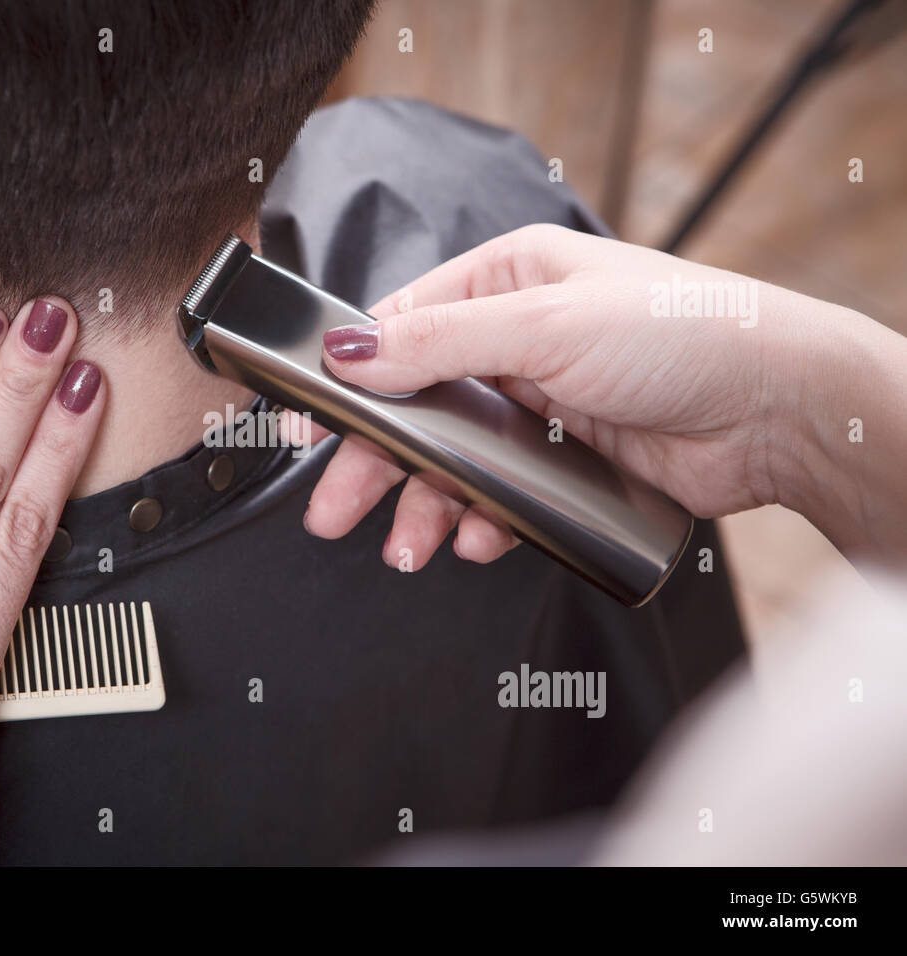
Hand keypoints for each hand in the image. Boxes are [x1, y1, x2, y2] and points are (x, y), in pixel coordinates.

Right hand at [301, 224, 905, 568]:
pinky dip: (481, 520)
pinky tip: (479, 538)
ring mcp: (540, 404)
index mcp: (506, 280)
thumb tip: (349, 351)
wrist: (779, 412)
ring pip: (453, 460)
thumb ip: (438, 341)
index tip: (313, 422)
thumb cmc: (685, 332)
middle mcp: (516, 341)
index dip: (354, 378)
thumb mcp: (546, 322)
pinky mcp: (565, 461)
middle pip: (418, 406)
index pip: (402, 325)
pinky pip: (499, 495)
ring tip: (409, 547)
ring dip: (426, 504)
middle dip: (376, 462)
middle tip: (336, 510)